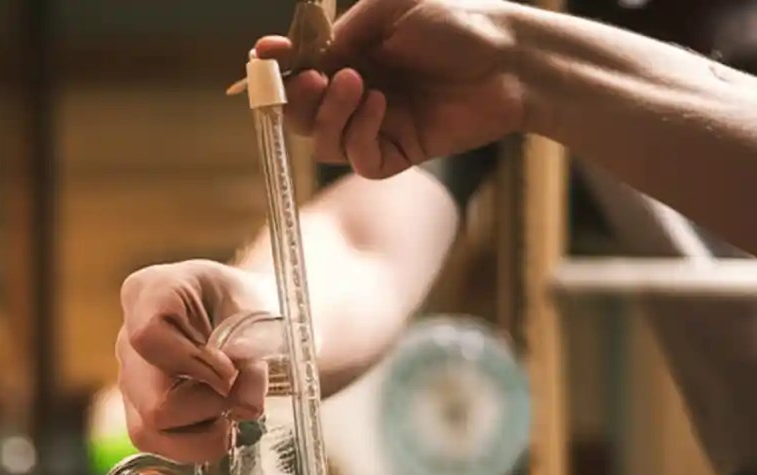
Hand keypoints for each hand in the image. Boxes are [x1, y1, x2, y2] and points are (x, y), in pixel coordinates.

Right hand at [116, 260, 270, 463]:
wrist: (239, 307)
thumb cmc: (244, 301)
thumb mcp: (257, 312)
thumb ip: (254, 353)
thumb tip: (244, 405)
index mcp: (152, 291)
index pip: (149, 335)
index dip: (195, 363)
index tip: (230, 370)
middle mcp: (128, 335)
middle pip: (152, 400)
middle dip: (207, 408)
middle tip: (238, 395)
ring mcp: (128, 375)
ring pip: (148, 430)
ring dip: (202, 434)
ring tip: (228, 411)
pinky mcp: (136, 408)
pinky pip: (154, 442)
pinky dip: (196, 443)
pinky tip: (216, 420)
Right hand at [260, 0, 524, 177]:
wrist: (512, 57)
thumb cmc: (461, 21)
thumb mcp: (391, 8)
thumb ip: (342, 31)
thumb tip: (303, 54)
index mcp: (353, 56)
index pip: (299, 69)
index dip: (276, 67)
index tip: (263, 56)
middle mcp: (359, 94)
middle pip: (301, 114)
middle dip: (296, 98)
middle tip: (310, 78)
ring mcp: (377, 126)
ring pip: (322, 141)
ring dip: (328, 114)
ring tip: (356, 84)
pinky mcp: (399, 153)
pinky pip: (358, 159)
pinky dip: (359, 134)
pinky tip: (382, 106)